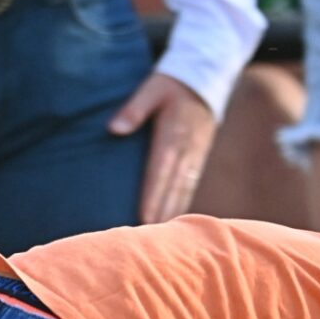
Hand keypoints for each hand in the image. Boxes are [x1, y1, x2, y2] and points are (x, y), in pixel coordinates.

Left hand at [108, 72, 217, 224]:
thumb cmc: (170, 84)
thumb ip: (133, 108)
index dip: (153, 196)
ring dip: (172, 214)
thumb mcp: (151, 88)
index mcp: (172, 134)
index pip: (160, 171)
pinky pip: (190, 186)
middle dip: (161, 214)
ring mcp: (195, 156)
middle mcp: (186, 149)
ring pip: (183, 191)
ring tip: (159, 238)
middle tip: (148, 239)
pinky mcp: (198, 159)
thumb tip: (114, 129)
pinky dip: (182, 204)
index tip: (144, 218)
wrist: (205, 78)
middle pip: (173, 188)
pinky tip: (172, 220)